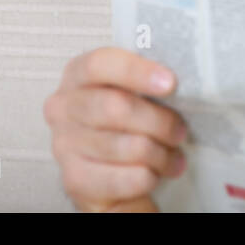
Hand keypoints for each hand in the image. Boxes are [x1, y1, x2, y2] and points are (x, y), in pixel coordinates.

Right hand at [43, 47, 187, 211]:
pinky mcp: (74, 179)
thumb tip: (175, 82)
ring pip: (127, 146)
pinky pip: (125, 178)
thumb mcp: (131, 91)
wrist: (105, 170)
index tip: (171, 82)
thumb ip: (146, 81)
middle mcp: (63, 107)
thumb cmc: (125, 120)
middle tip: (180, 130)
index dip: (136, 71)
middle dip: (159, 121)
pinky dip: (149, 177)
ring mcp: (64, 144)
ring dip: (161, 154)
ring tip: (174, 156)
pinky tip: (155, 173)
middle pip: (116, 107)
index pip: (99, 64)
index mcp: (77, 75)